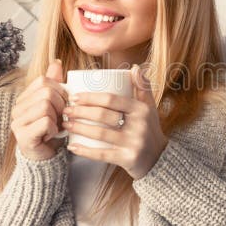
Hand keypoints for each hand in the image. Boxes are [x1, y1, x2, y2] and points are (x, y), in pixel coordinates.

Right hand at [10, 60, 67, 160]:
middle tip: (61, 118)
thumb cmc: (51, 131)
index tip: (63, 104)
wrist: (46, 158)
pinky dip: (54, 129)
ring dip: (57, 118)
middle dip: (61, 105)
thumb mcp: (56, 105)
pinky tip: (51, 136)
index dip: (60, 90)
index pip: (44, 80)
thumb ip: (54, 84)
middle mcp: (17, 108)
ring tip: (55, 127)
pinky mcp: (22, 135)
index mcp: (24, 98)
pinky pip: (45, 122)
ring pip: (46, 106)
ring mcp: (17, 122)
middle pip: (47, 92)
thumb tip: (57, 62)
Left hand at [64, 64, 167, 179]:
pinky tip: (72, 146)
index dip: (90, 97)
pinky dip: (85, 150)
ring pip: (100, 133)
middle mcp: (139, 125)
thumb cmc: (149, 129)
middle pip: (103, 115)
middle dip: (81, 112)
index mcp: (141, 109)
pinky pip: (103, 154)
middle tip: (66, 110)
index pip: (111, 99)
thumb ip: (142, 87)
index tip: (74, 97)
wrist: (159, 159)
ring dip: (79, 128)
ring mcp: (134, 143)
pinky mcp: (128, 159)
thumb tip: (134, 67)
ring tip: (66, 124)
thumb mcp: (149, 108)